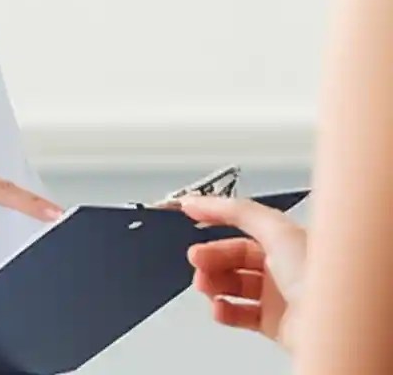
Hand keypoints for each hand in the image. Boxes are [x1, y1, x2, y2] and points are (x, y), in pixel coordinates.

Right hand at [180, 196, 307, 351]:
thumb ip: (235, 211)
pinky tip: (219, 307)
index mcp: (289, 238)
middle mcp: (284, 265)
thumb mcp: (275, 229)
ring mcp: (279, 295)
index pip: (244, 223)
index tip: (188, 212)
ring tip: (205, 284)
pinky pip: (240, 314)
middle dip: (211, 256)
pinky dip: (225, 311)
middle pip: (235, 256)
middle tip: (196, 258)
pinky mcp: (275, 324)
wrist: (335, 324)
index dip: (216, 217)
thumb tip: (199, 200)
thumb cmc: (320, 276)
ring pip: (234, 285)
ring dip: (213, 283)